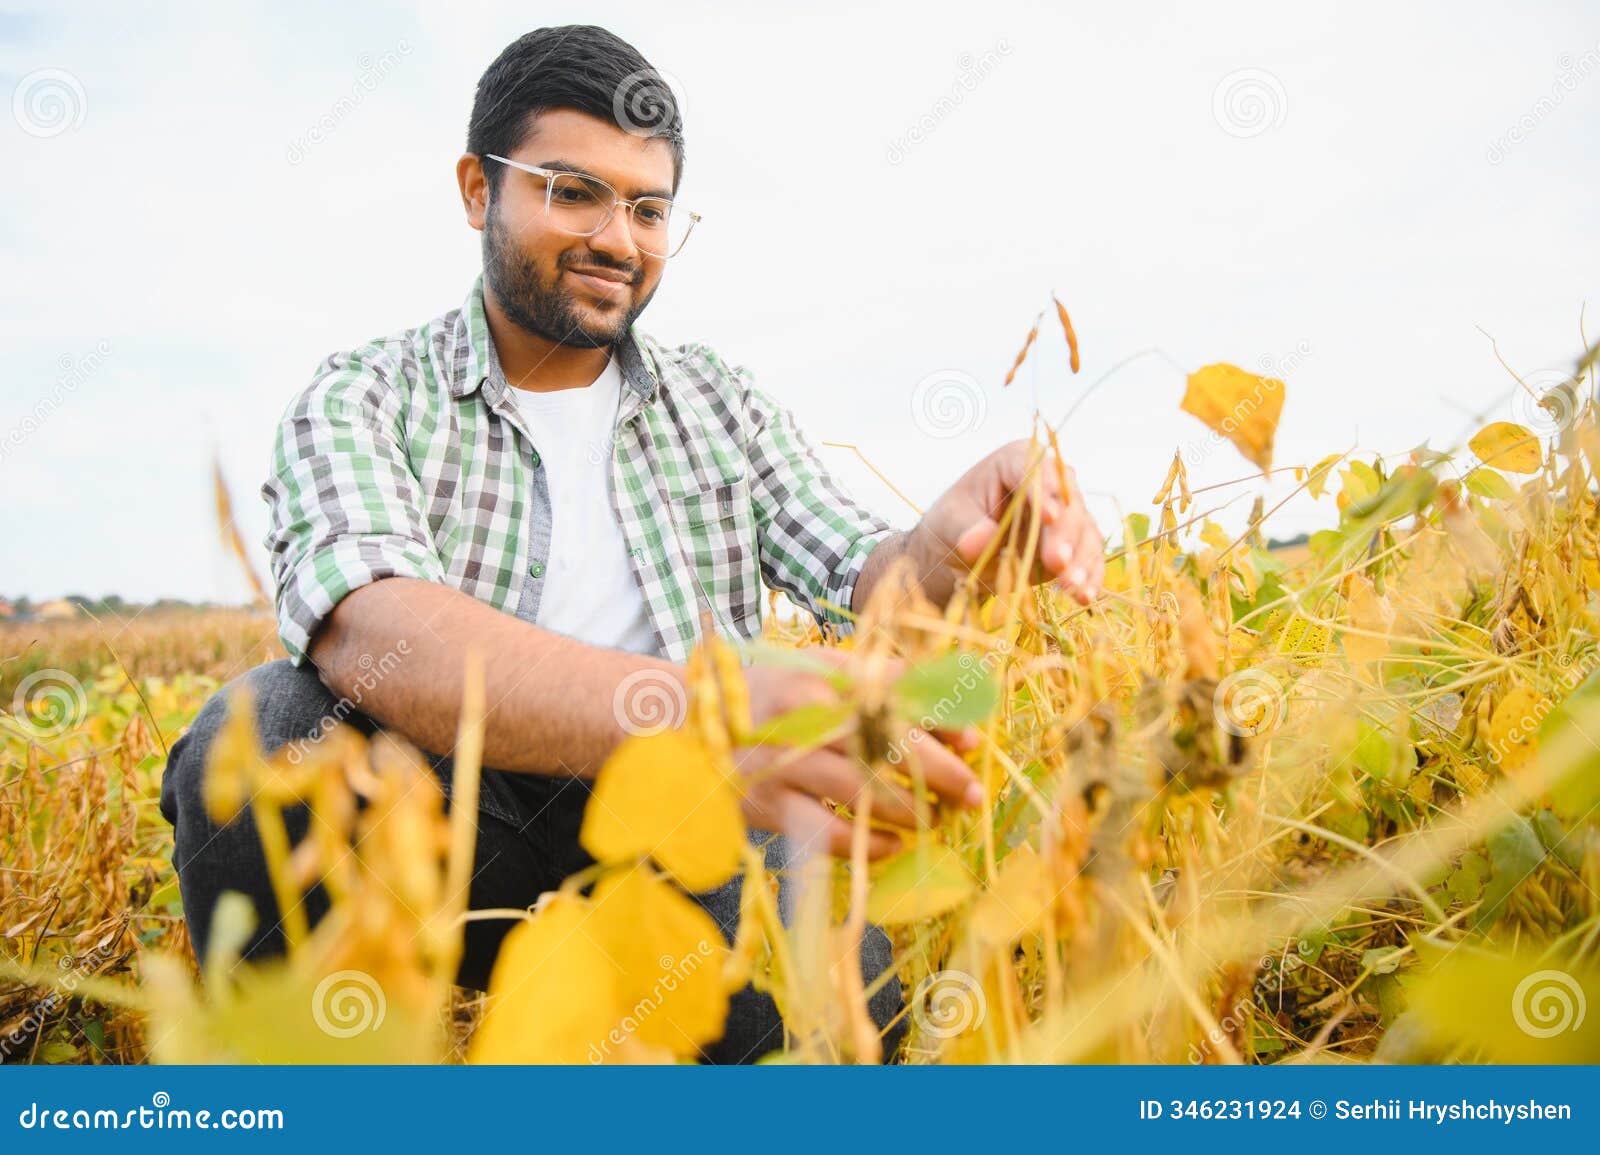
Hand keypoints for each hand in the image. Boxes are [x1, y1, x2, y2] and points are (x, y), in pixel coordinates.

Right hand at [736, 651, 983, 859]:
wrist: (687, 722)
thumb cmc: (770, 697)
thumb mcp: (818, 671)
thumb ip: (879, 685)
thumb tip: (952, 719)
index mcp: (827, 674)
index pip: (898, 692)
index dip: (943, 719)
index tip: (973, 743)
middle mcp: (809, 713)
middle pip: (889, 744)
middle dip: (941, 773)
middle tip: (972, 795)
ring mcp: (787, 760)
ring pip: (863, 791)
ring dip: (909, 812)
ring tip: (934, 821)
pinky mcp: (770, 803)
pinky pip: (828, 832)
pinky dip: (866, 844)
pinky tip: (891, 846)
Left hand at [907, 438, 1104, 605]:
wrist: (959, 553)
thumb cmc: (953, 525)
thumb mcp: (948, 523)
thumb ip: (965, 529)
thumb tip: (981, 539)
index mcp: (1015, 460)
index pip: (1035, 470)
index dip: (1045, 492)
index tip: (1049, 517)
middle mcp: (1049, 482)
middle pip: (1067, 502)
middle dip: (1065, 534)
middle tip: (1057, 562)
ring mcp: (1066, 513)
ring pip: (1083, 531)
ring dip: (1081, 560)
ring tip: (1072, 587)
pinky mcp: (1074, 544)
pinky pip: (1088, 558)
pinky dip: (1088, 577)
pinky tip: (1085, 595)